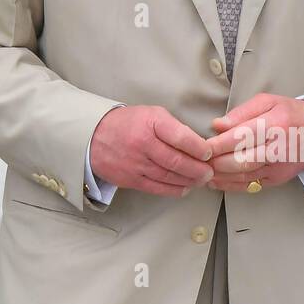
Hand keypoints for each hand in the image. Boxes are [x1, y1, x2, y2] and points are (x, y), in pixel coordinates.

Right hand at [88, 105, 214, 196]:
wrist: (94, 136)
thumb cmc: (128, 123)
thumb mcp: (151, 114)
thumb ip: (173, 127)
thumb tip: (197, 146)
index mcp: (150, 122)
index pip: (180, 137)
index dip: (198, 148)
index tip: (208, 153)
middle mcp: (142, 143)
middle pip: (177, 161)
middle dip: (198, 169)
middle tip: (209, 171)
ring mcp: (135, 163)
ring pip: (169, 177)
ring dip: (189, 181)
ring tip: (200, 180)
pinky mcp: (130, 179)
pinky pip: (157, 188)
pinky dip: (174, 189)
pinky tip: (184, 187)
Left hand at [203, 94, 303, 191]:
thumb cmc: (290, 113)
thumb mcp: (268, 102)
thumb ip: (241, 113)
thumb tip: (217, 125)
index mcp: (274, 125)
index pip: (240, 137)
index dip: (218, 144)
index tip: (200, 146)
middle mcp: (277, 149)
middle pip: (240, 159)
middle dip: (215, 162)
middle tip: (197, 160)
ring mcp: (278, 167)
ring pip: (244, 175)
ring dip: (220, 176)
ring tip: (201, 172)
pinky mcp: (277, 179)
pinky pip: (250, 185)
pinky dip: (231, 185)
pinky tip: (216, 182)